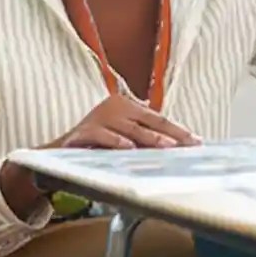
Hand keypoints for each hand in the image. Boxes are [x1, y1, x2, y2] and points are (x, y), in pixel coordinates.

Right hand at [52, 93, 201, 149]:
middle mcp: (115, 108)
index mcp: (127, 106)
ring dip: (150, 138)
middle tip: (188, 144)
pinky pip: (102, 136)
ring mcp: (98, 118)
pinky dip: (116, 141)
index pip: (158, 118)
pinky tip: (128, 147)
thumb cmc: (98, 142)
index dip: (177, 130)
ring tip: (167, 146)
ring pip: (130, 129)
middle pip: (149, 122)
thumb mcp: (123, 135)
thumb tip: (175, 142)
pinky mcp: (82, 132)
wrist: (60, 151)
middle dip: (171, 134)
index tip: (196, 141)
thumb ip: (144, 134)